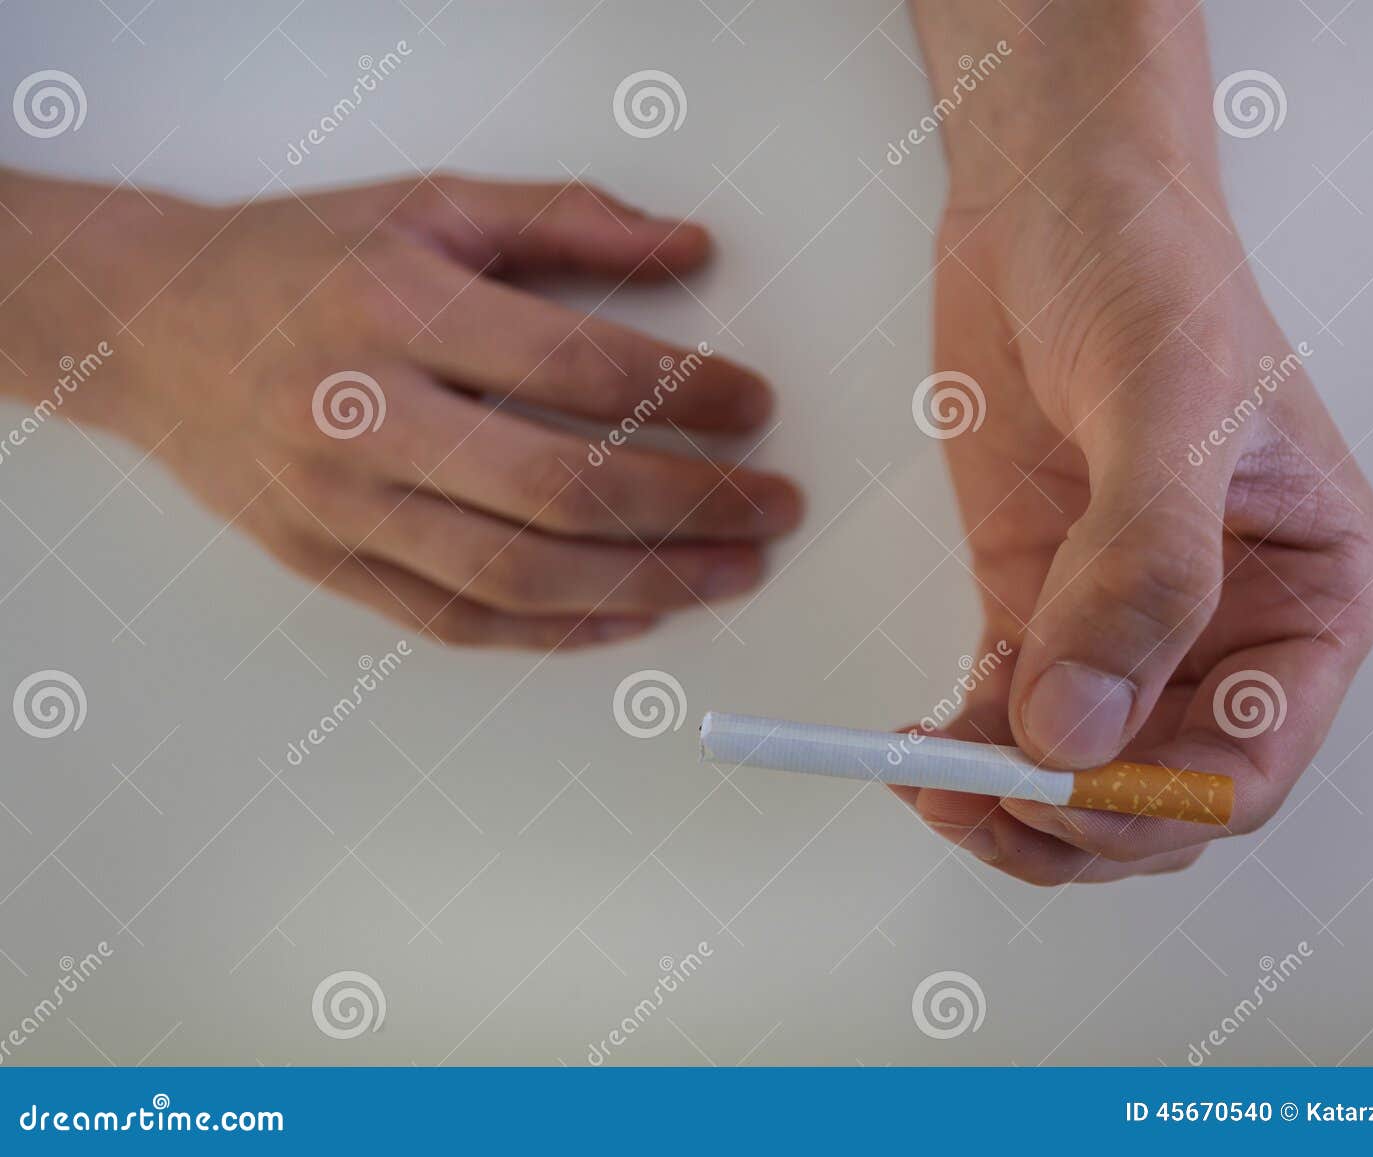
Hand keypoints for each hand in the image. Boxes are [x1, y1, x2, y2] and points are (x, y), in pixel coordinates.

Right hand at [0, 171, 799, 646]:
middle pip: (561, 486)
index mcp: (396, 307)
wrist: (152, 330)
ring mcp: (339, 505)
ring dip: (648, 583)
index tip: (758, 405)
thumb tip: (694, 249)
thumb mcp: (429, 206)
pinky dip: (558, 630)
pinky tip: (634, 614)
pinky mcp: (326, 566)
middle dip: (693, 505)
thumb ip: (566, 220)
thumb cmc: (305, 261)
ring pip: (517, 575)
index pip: (577, 365)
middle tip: (775, 507)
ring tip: (732, 572)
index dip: (687, 390)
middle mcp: (363, 414)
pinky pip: (457, 623)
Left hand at [897, 163, 1372, 883]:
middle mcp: (1224, 629)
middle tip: (970, 801)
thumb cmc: (1149, 271)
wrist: (1052, 200)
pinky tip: (915, 740)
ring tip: (925, 778)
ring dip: (1004, 795)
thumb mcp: (1168, 409)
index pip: (1248, 764)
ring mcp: (1124, 622)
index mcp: (1310, 599)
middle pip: (1156, 788)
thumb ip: (1141, 570)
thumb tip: (1075, 731)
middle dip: (1069, 817)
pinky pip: (1006, 710)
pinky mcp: (1041, 599)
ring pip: (1077, 768)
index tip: (1059, 795)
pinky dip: (963, 742)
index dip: (1156, 805)